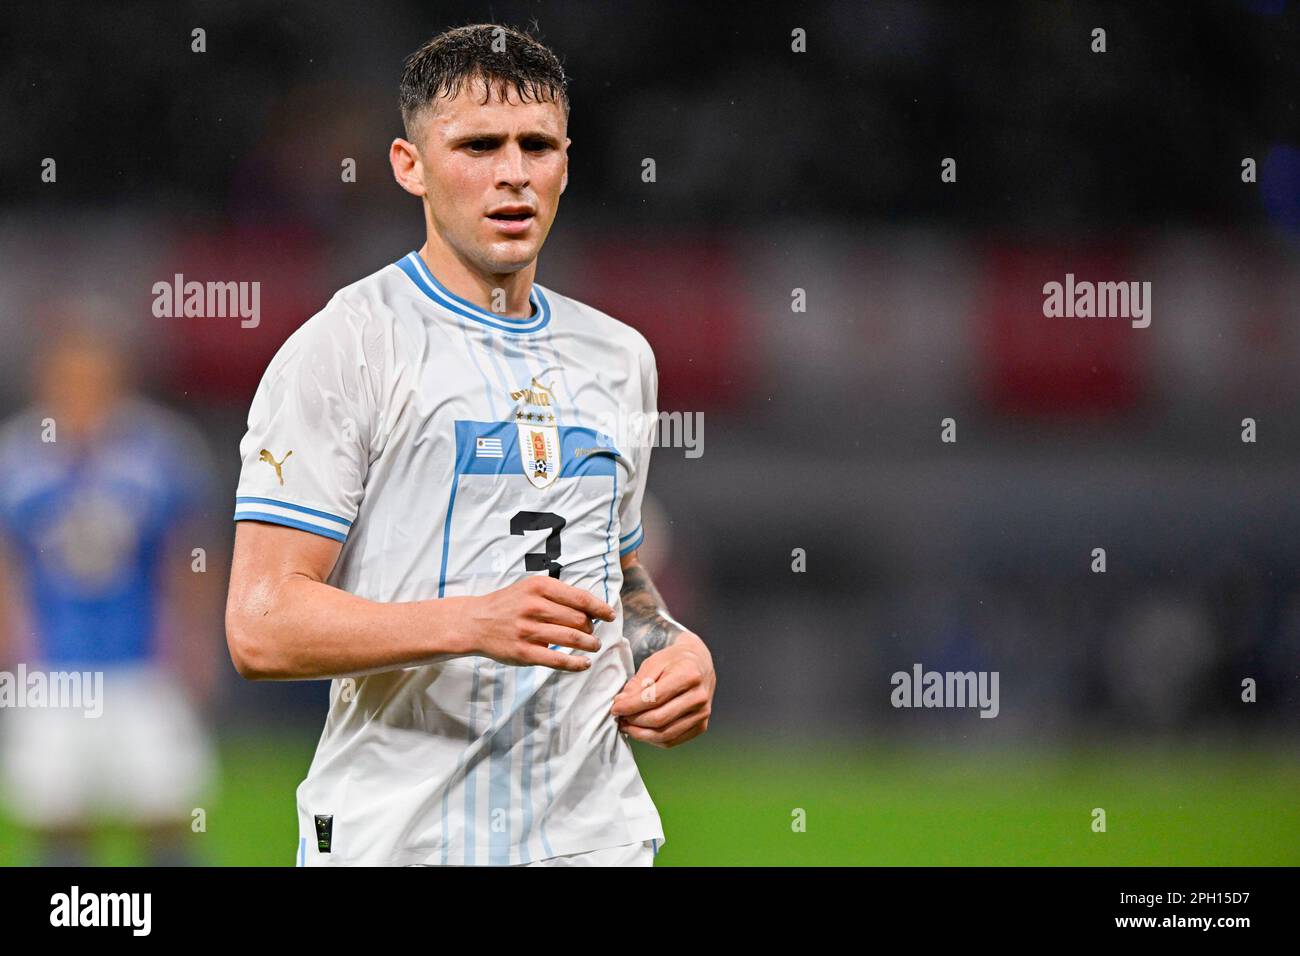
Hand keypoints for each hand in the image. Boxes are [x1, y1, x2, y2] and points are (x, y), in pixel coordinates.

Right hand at [465, 576, 614, 671]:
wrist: (475, 622)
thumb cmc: (508, 604)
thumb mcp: (530, 587)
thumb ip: (557, 594)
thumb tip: (591, 607)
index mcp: (539, 587)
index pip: (580, 598)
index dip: (600, 608)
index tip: (610, 615)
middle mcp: (534, 607)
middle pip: (579, 619)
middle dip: (592, 628)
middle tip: (593, 632)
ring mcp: (528, 631)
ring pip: (572, 638)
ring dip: (589, 644)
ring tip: (594, 646)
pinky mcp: (524, 653)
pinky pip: (558, 660)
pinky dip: (576, 663)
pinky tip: (584, 663)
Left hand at [610, 631, 714, 746]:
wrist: (699, 664)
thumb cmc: (674, 661)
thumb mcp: (654, 662)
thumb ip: (638, 683)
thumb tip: (621, 703)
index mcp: (688, 676)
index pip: (654, 698)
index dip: (630, 706)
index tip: (615, 708)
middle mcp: (699, 697)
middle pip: (658, 719)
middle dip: (633, 721)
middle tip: (619, 717)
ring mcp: (702, 714)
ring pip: (664, 734)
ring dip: (640, 734)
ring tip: (626, 725)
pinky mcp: (701, 726)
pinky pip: (671, 741)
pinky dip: (652, 739)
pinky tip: (641, 731)